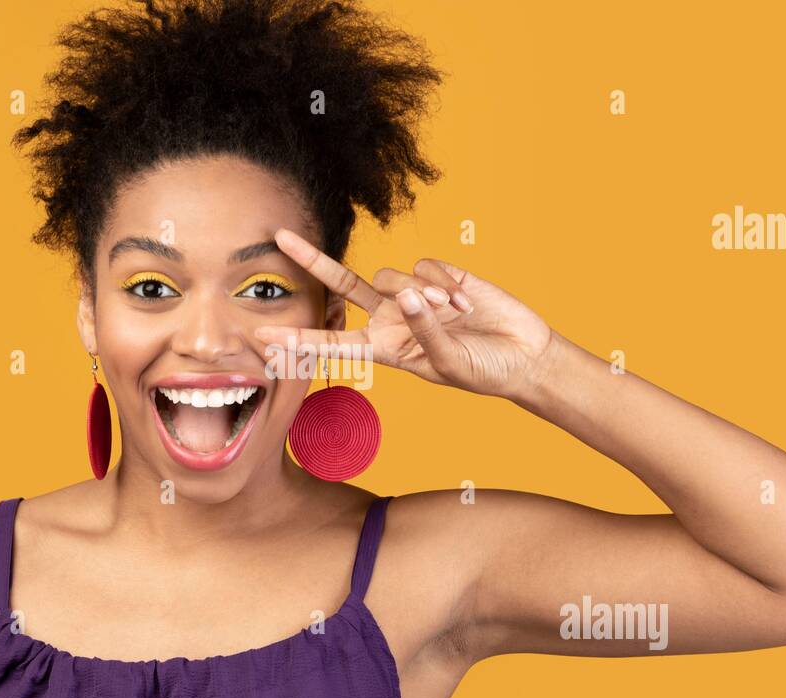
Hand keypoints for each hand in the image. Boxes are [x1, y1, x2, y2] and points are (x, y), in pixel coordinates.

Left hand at [254, 228, 555, 400]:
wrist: (523, 356)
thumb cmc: (482, 371)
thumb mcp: (449, 364)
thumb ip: (426, 331)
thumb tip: (409, 294)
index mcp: (384, 349)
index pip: (332, 343)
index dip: (298, 341)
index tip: (263, 339)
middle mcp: (390, 317)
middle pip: (342, 284)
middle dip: (312, 261)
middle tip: (279, 237)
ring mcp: (413, 294)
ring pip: (392, 274)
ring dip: (418, 292)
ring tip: (453, 313)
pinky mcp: (439, 274)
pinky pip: (425, 266)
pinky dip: (442, 283)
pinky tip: (465, 302)